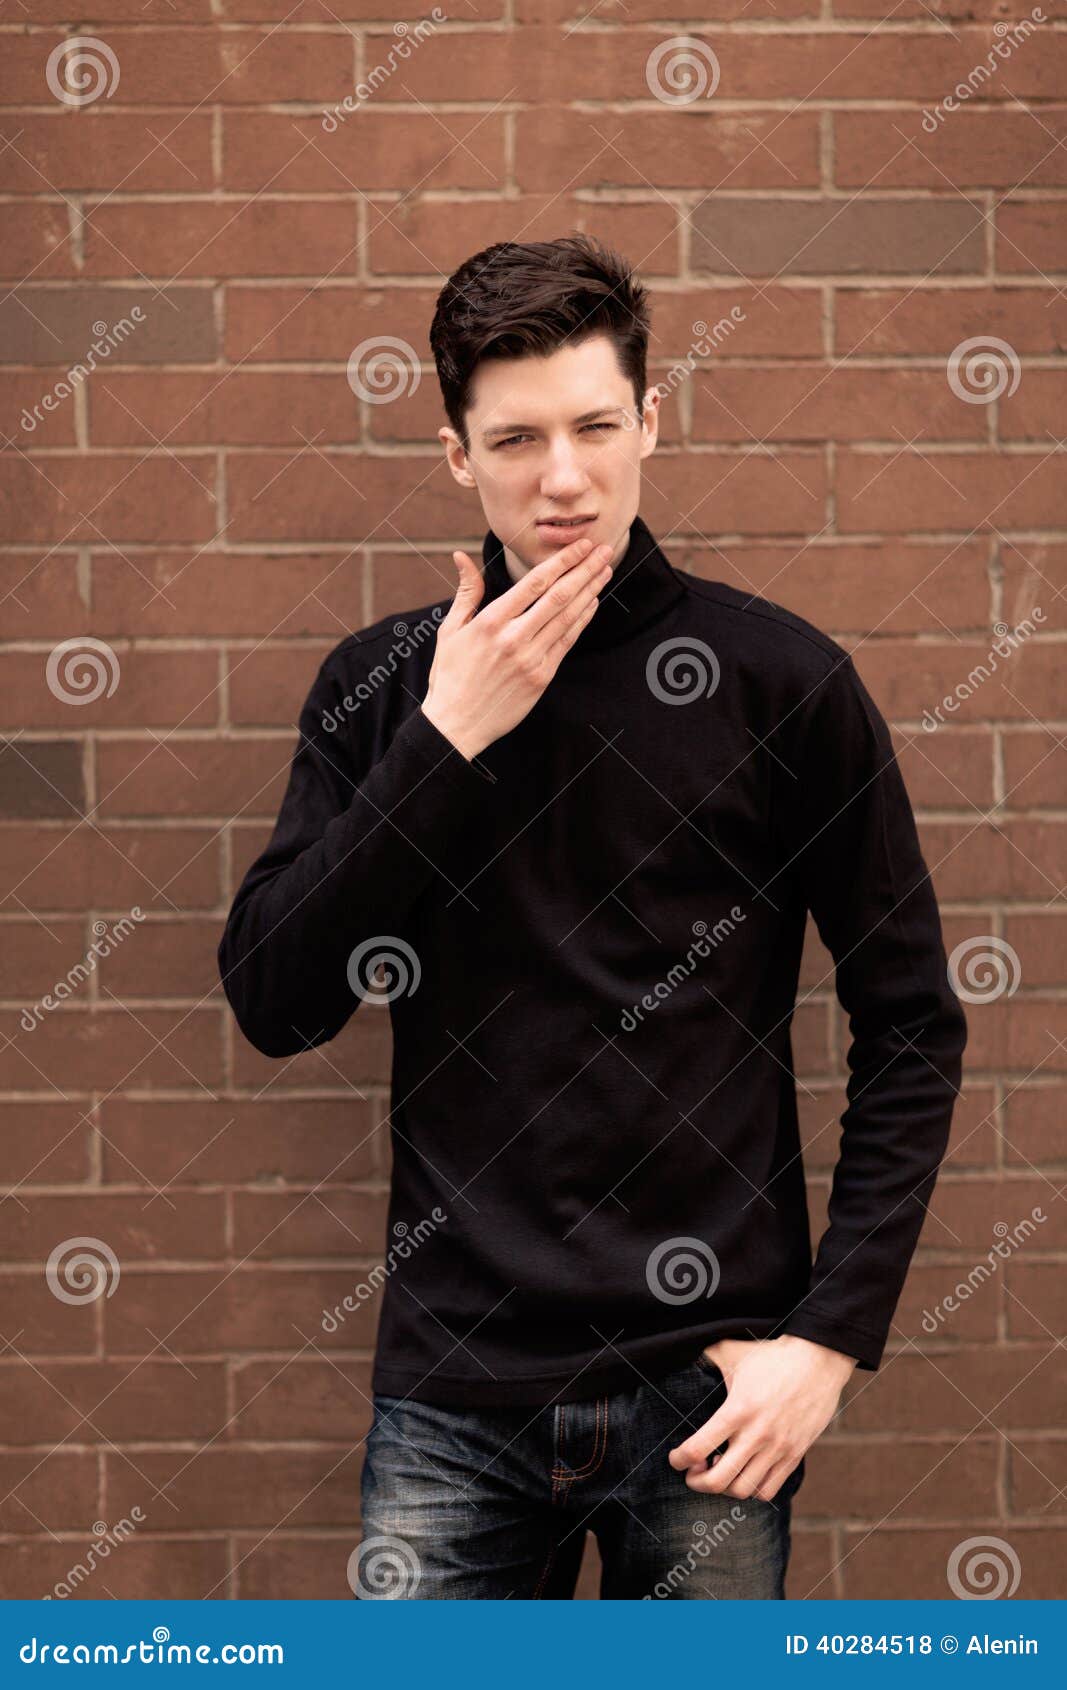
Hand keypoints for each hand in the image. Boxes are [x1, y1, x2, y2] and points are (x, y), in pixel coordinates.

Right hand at [420, 536, 612, 760]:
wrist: (457, 724)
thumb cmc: (450, 675)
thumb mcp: (450, 629)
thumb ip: (466, 591)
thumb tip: (461, 556)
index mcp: (490, 622)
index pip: (534, 583)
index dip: (562, 561)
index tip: (580, 545)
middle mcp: (513, 638)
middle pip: (558, 596)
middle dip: (584, 570)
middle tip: (603, 550)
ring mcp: (531, 659)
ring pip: (568, 617)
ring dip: (589, 591)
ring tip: (605, 571)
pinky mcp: (542, 677)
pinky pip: (567, 642)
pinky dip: (582, 620)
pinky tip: (592, 602)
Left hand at [667, 1335, 856, 1501]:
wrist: (818, 1361)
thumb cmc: (772, 1356)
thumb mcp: (733, 1351)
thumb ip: (706, 1356)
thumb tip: (684, 1352)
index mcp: (737, 1410)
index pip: (698, 1448)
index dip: (679, 1459)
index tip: (675, 1458)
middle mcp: (757, 1434)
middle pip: (717, 1480)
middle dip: (697, 1482)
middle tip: (693, 1472)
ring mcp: (778, 1448)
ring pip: (742, 1490)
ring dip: (723, 1488)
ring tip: (719, 1470)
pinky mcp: (794, 1455)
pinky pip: (768, 1490)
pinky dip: (750, 1490)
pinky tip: (744, 1473)